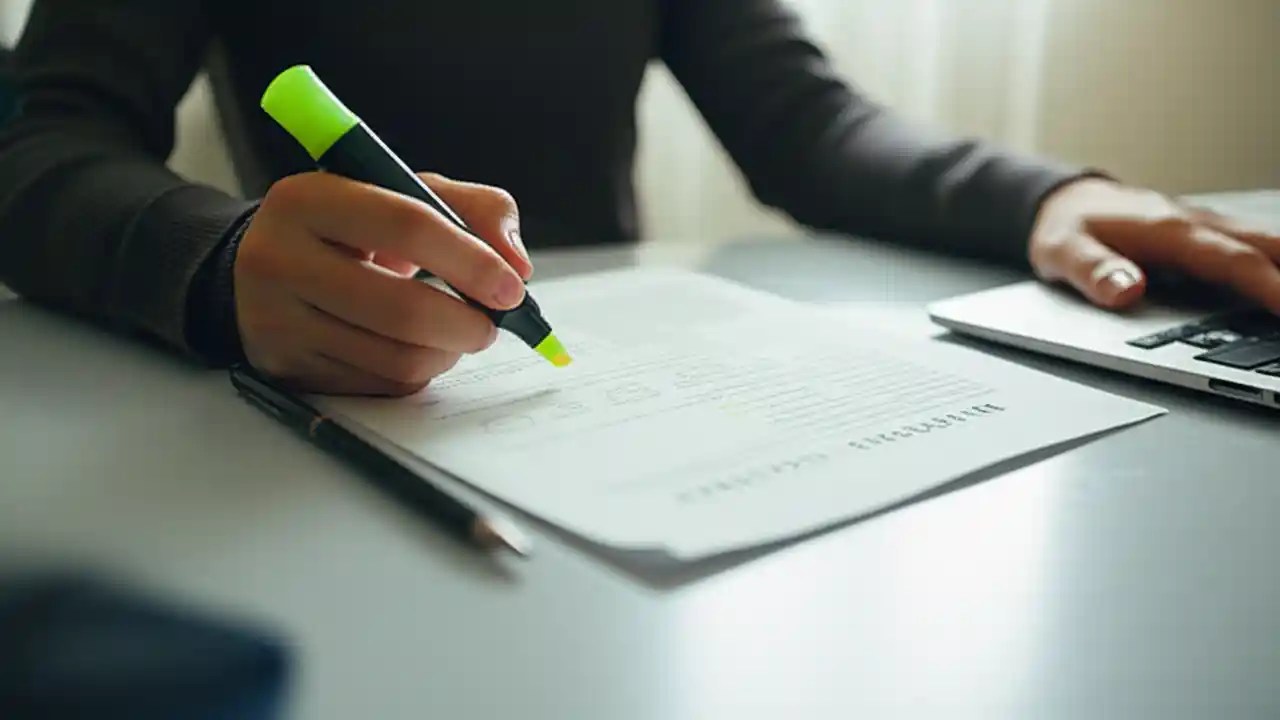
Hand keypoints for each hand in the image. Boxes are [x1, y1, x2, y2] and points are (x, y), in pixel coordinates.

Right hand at [234, 171, 532, 395]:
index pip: (407, 225)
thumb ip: (475, 210)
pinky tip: (416, 348)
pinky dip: (417, 372)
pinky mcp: (288, 368)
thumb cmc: (352, 229)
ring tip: (455, 332)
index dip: (471, 261)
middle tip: (491, 324)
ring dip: (447, 352)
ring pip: (396, 358)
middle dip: (467, 324)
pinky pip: (380, 385)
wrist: (266, 268)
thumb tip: (516, 264)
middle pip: (402, 309)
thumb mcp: (405, 194)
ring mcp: (277, 321)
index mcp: (309, 198)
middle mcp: (279, 258)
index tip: (512, 287)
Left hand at [1028, 178, 1279, 312]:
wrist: (1064, 200)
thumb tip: (1127, 291)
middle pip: (1264, 246)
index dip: (1267, 285)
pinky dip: (1274, 260)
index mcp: (1167, 231)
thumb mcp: (1062, 253)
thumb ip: (1093, 272)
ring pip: (1262, 242)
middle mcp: (1193, 224)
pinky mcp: (1202, 235)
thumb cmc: (1065, 228)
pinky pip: (1249, 246)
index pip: (1231, 260)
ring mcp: (1202, 227)